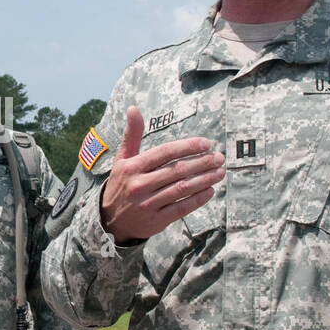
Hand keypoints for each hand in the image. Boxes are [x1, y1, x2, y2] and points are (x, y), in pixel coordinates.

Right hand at [100, 106, 224, 243]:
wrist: (109, 220)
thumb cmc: (121, 183)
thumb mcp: (123, 159)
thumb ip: (132, 134)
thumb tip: (133, 108)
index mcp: (132, 167)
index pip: (164, 153)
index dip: (187, 147)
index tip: (206, 144)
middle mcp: (139, 185)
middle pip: (176, 170)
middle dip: (201, 163)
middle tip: (219, 157)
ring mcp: (147, 204)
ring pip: (181, 189)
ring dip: (204, 179)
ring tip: (220, 172)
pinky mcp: (155, 221)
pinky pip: (180, 208)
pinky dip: (197, 199)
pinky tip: (210, 191)